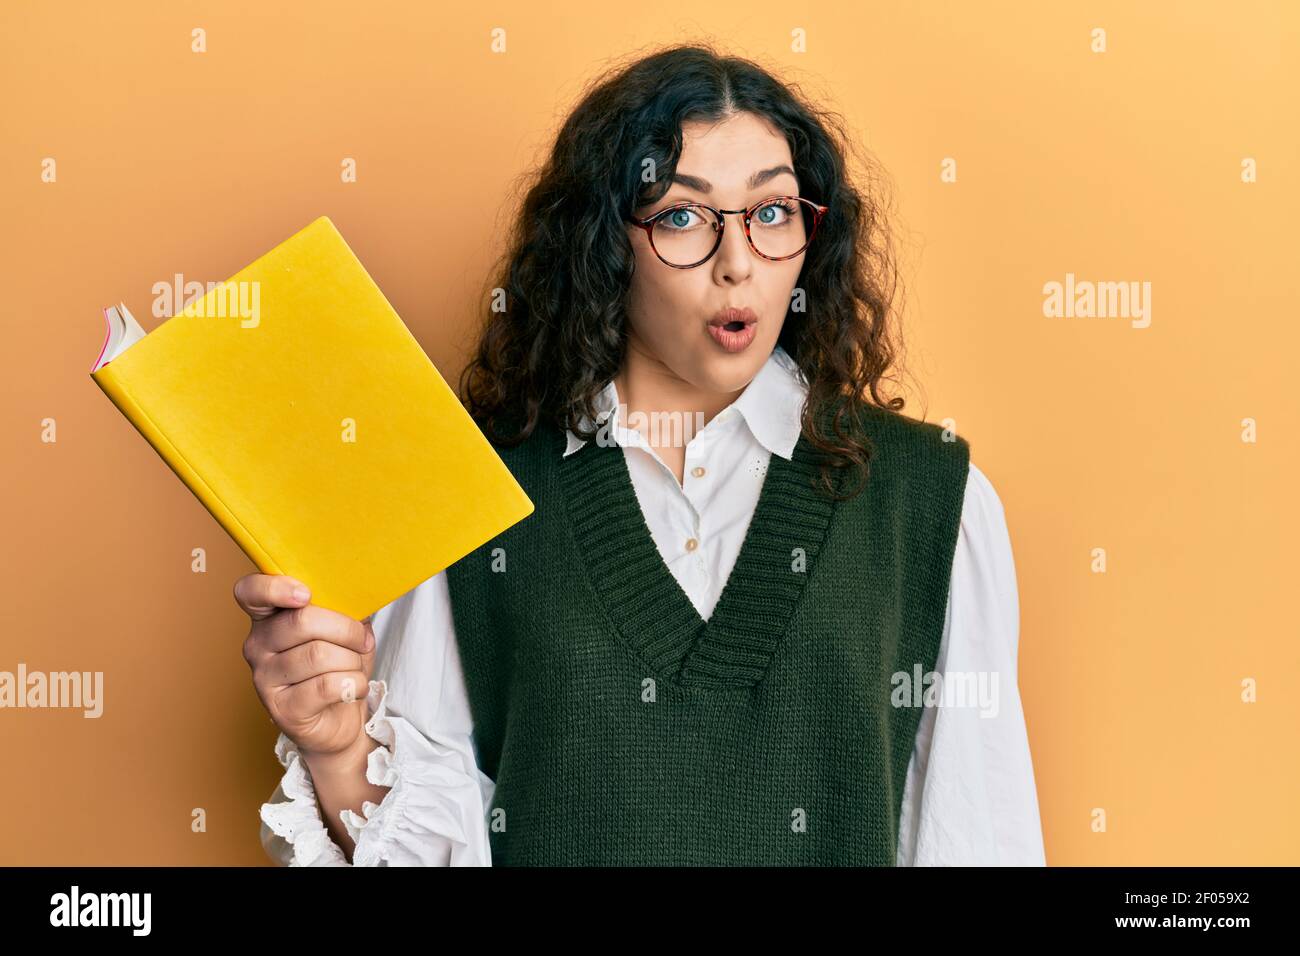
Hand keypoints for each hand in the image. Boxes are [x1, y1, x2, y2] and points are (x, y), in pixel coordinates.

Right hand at [236, 574, 375, 759]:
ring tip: (355, 668)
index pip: (250, 592)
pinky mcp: (282, 709)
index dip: (275, 588)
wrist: (341, 718)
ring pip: (319, 655)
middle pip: (303, 622)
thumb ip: (342, 607)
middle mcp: (257, 646)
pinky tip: (354, 688)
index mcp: (268, 618)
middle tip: (362, 641)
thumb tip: (356, 595)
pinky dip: (353, 684)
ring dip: (352, 660)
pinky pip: (327, 685)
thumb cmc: (340, 665)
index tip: (306, 594)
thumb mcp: (344, 628)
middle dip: (346, 630)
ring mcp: (265, 679)